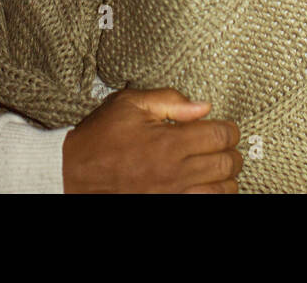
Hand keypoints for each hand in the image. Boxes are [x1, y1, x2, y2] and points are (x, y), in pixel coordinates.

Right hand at [62, 88, 241, 192]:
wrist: (73, 173)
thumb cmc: (99, 138)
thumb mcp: (128, 104)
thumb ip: (168, 100)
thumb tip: (203, 106)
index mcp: (169, 142)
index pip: (220, 135)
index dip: (229, 128)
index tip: (225, 126)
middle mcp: (176, 173)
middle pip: (227, 164)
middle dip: (232, 152)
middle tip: (225, 145)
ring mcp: (173, 195)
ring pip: (222, 191)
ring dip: (227, 177)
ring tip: (219, 167)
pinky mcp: (168, 206)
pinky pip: (204, 204)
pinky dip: (213, 195)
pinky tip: (208, 186)